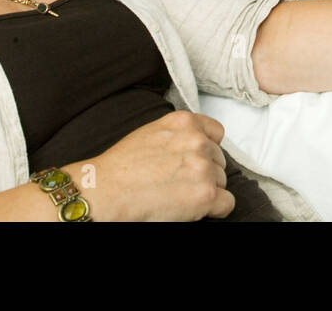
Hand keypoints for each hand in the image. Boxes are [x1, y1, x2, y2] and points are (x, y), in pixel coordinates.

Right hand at [80, 110, 232, 220]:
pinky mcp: (206, 194)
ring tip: (178, 195)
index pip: (216, 133)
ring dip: (207, 190)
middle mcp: (197, 141)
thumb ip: (179, 134)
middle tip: (178, 183)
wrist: (104, 191)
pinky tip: (192, 208)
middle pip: (219, 160)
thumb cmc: (121, 166)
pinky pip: (227, 203)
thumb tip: (197, 145)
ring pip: (222, 182)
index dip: (206, 150)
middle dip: (204, 172)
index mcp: (184, 122)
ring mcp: (203, 167)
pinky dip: (214, 210)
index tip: (193, 161)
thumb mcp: (152, 132)